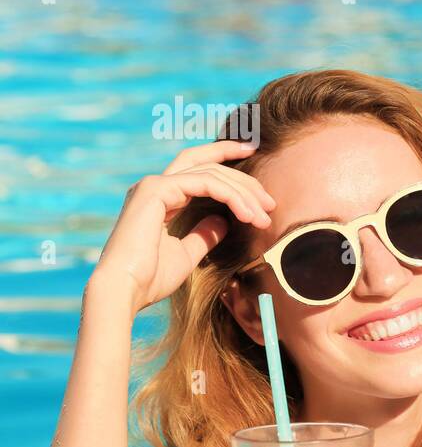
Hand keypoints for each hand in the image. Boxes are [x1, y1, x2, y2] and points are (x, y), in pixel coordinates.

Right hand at [90, 140, 275, 314]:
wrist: (125, 291)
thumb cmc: (149, 279)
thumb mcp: (186, 254)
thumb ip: (204, 234)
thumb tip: (224, 221)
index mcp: (159, 198)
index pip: (197, 168)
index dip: (225, 156)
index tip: (254, 155)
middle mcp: (155, 186)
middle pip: (207, 165)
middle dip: (243, 179)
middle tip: (270, 202)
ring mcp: (153, 185)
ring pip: (211, 174)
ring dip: (243, 193)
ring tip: (264, 217)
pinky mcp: (155, 190)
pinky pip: (204, 183)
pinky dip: (231, 195)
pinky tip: (248, 214)